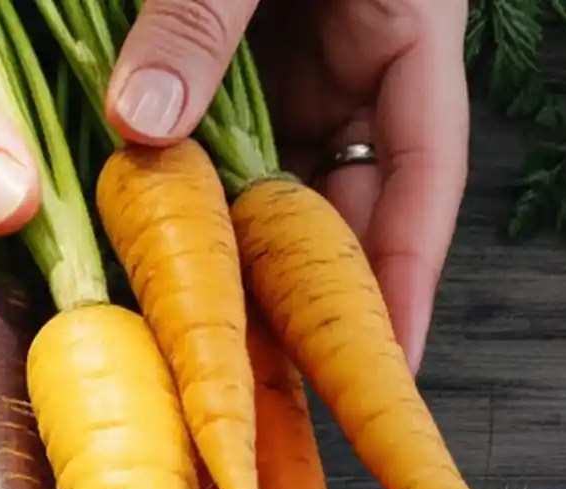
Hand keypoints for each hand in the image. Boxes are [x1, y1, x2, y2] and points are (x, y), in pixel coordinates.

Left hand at [106, 0, 469, 373]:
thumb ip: (201, 19)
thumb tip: (141, 122)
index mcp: (409, 30)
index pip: (424, 171)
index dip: (409, 271)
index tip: (392, 359)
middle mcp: (358, 68)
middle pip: (346, 202)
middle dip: (312, 289)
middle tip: (281, 377)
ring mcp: (298, 72)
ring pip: (277, 187)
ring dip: (245, 252)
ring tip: (223, 338)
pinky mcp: (240, 68)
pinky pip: (222, 150)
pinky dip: (199, 198)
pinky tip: (171, 248)